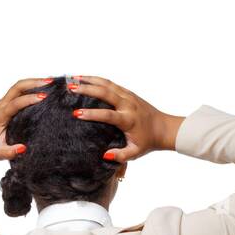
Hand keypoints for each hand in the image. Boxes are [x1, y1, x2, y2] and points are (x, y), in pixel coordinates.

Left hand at [0, 79, 48, 166]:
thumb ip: (11, 151)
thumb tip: (24, 147)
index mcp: (0, 116)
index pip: (15, 103)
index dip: (29, 99)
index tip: (43, 97)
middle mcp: (2, 106)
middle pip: (17, 87)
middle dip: (33, 83)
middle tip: (49, 82)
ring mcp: (4, 103)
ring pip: (18, 87)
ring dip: (32, 82)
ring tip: (49, 82)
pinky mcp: (7, 104)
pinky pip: (19, 92)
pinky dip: (30, 87)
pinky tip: (41, 88)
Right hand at [67, 76, 182, 160]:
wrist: (164, 128)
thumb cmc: (148, 142)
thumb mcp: (136, 153)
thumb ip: (121, 156)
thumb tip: (105, 155)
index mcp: (128, 120)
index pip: (108, 115)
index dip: (92, 114)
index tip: (77, 113)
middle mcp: (127, 105)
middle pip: (105, 92)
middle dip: (87, 89)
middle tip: (70, 88)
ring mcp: (127, 96)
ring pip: (106, 83)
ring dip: (89, 80)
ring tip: (72, 79)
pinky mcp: (127, 92)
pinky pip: (109, 83)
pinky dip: (96, 79)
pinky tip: (84, 78)